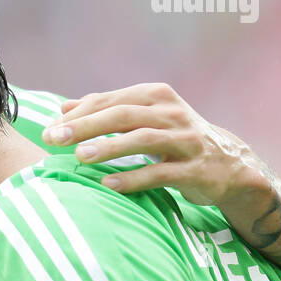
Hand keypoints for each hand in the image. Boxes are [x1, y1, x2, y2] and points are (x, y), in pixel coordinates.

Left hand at [42, 82, 270, 208]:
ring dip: (109, 147)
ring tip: (80, 157)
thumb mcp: (144, 119)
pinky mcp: (196, 169)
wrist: (230, 164)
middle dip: (86, 126)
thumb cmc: (175, 139)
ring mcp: (187, 140)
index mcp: (156, 96)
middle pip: (123, 115)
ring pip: (144, 139)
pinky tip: (107, 184)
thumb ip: (106, 111)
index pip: (110, 101)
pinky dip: (133, 178)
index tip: (50, 128)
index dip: (78, 114)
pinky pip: (161, 173)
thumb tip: (63, 107)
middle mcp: (172, 113)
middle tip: (54, 138)